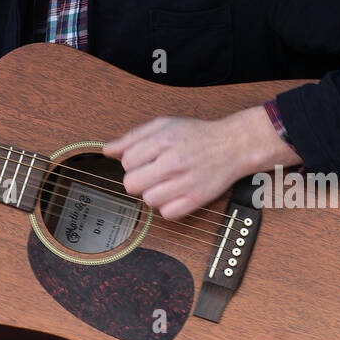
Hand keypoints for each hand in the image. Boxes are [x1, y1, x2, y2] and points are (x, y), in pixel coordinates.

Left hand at [102, 106, 298, 220]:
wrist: (232, 145)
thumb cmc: (196, 134)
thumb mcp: (163, 125)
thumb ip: (132, 137)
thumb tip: (107, 150)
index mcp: (163, 140)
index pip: (127, 162)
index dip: (132, 163)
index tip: (143, 160)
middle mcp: (173, 161)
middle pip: (132, 184)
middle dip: (137, 180)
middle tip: (150, 174)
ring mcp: (186, 182)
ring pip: (148, 200)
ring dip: (153, 193)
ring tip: (165, 183)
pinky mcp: (197, 199)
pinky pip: (167, 214)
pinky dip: (167, 207)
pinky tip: (174, 194)